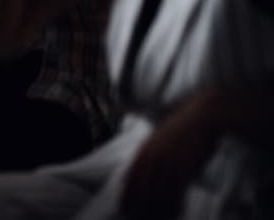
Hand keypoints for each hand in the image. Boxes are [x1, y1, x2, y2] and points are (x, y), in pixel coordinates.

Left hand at [120, 94, 218, 219]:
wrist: (201, 117)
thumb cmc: (182, 130)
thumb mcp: (159, 140)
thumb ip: (150, 156)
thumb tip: (144, 178)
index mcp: (144, 150)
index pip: (129, 178)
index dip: (127, 196)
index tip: (126, 209)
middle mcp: (152, 156)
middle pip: (142, 190)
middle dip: (142, 208)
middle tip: (144, 219)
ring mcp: (167, 162)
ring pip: (159, 194)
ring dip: (160, 210)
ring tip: (162, 219)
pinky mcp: (183, 167)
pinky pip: (176, 193)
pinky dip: (175, 205)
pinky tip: (178, 211)